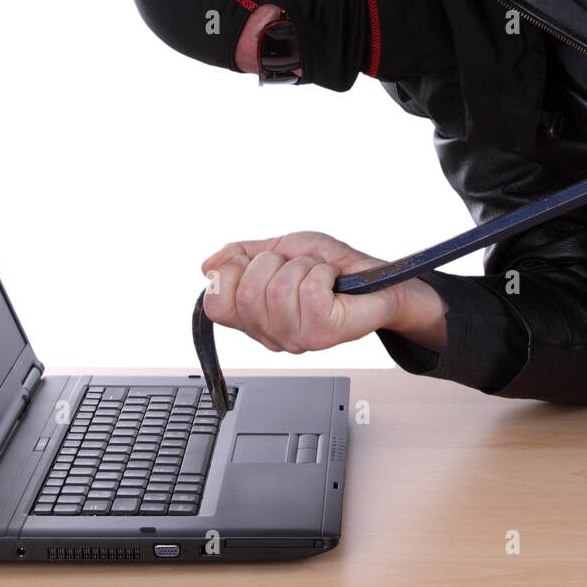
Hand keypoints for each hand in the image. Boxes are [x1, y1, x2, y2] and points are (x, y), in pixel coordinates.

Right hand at [200, 231, 447, 352]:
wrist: (379, 280)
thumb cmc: (334, 267)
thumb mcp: (281, 248)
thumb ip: (241, 254)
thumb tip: (207, 266)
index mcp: (255, 319)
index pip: (215, 304)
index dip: (230, 274)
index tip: (258, 261)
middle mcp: (271, 334)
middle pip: (247, 292)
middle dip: (274, 262)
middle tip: (297, 265)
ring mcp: (296, 338)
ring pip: (279, 289)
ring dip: (303, 266)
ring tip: (318, 272)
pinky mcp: (324, 333)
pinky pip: (310, 291)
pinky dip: (322, 272)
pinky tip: (332, 280)